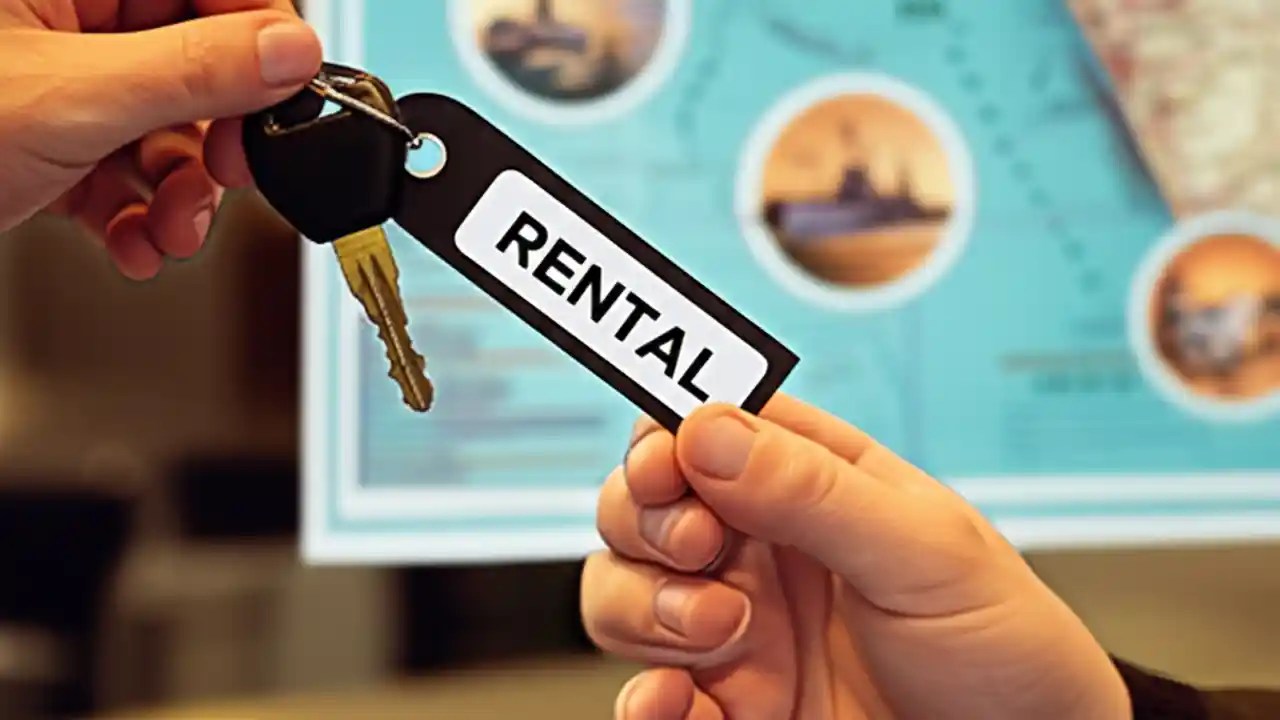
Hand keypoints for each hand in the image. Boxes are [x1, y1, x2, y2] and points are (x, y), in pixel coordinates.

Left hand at [0, 1, 322, 277]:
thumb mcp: (72, 99)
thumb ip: (194, 71)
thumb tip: (293, 51)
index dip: (260, 39)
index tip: (287, 93)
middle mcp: (67, 16)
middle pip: (197, 64)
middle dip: (216, 143)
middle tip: (226, 170)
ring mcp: (57, 79)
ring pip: (165, 129)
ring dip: (181, 196)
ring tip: (170, 229)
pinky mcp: (44, 139)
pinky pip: (121, 171)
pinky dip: (137, 216)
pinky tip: (133, 239)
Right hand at [582, 395, 1130, 718]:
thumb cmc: (1000, 641)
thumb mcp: (925, 553)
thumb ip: (815, 491)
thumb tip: (708, 430)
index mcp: (806, 482)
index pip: (701, 429)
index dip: (665, 439)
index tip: (668, 466)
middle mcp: (756, 549)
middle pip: (640, 506)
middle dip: (647, 521)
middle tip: (703, 548)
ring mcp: (734, 629)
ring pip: (621, 592)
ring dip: (644, 606)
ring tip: (717, 630)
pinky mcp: (727, 707)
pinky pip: (645, 693)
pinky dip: (642, 697)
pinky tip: (674, 701)